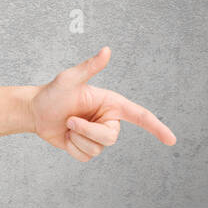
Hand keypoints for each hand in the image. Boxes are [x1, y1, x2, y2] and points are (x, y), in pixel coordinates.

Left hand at [28, 46, 176, 161]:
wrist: (35, 111)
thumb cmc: (52, 93)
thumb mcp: (69, 79)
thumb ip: (89, 67)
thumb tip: (106, 50)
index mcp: (111, 104)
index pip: (140, 116)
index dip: (157, 128)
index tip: (171, 140)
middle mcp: (108, 120)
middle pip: (111, 138)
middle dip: (88, 132)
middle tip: (70, 120)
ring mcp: (97, 136)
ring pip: (97, 149)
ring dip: (77, 139)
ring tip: (67, 125)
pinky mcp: (86, 148)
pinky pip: (85, 157)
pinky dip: (72, 148)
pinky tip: (65, 137)